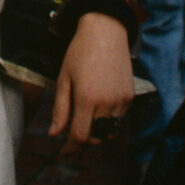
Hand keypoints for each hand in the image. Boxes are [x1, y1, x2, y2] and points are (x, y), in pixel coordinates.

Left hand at [50, 12, 133, 145]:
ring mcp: (121, 101)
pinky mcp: (130, 97)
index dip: (70, 149)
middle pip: (95, 138)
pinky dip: (108, 121)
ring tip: (86, 119)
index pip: (80, 137)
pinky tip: (99, 108)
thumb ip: (60, 109)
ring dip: (96, 132)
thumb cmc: (79, 52)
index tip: (63, 153)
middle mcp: (107, 103)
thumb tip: (54, 134)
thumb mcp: (63, 78)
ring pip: (108, 131)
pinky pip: (119, 119)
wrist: (105, 31)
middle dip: (83, 141)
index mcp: (87, 99)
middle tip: (72, 133)